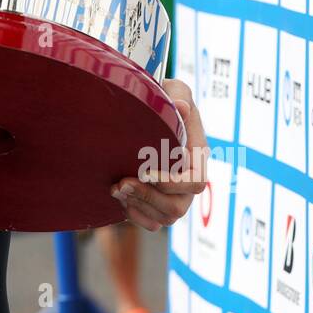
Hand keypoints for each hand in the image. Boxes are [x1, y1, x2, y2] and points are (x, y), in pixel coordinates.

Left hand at [112, 78, 208, 231]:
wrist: (149, 111)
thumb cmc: (165, 99)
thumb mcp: (174, 90)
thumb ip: (179, 96)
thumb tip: (180, 107)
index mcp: (197, 155)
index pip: (195, 182)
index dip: (171, 183)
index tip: (144, 170)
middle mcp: (188, 179)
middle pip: (178, 207)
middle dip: (147, 197)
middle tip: (120, 183)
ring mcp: (174, 193)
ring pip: (165, 218)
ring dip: (138, 206)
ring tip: (115, 188)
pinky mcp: (157, 200)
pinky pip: (152, 223)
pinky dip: (136, 215)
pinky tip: (120, 199)